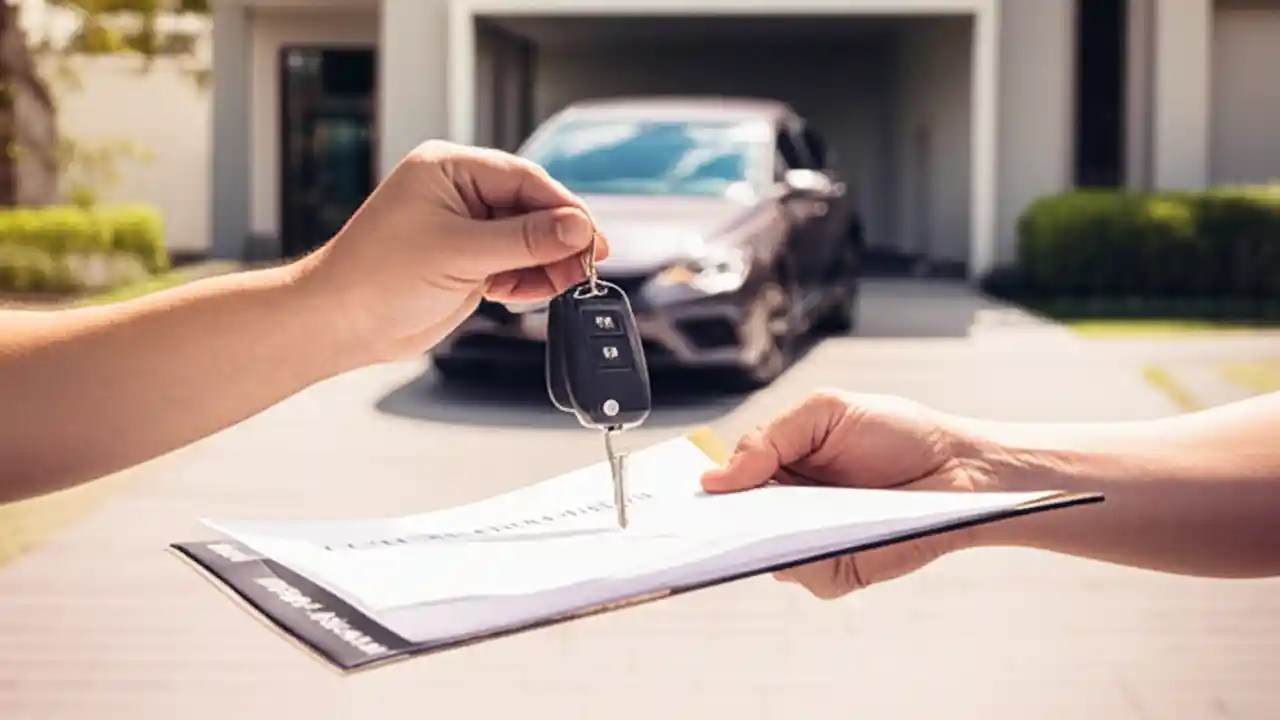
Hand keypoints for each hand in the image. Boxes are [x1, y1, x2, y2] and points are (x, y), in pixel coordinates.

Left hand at [298, 140, 607, 362]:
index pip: (524, 180)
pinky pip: (514, 264)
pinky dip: (529, 280)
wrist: (340, 324)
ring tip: (566, 284)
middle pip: (531, 209)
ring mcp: (463, 229)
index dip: (564, 209)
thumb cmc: (377, 277)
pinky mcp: (466, 262)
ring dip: (548, 263)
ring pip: (526, 240)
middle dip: (559, 240)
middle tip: (589, 266)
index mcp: (449, 169)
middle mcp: (458, 193)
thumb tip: (578, 228)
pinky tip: (533, 292)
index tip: (592, 237)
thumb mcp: (461, 253)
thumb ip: (524, 241)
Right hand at [701, 391, 994, 598]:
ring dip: (758, 539)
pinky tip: (815, 534)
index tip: (679, 496)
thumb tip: (714, 478)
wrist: (960, 466)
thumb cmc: (897, 432)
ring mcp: (809, 543)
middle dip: (714, 523)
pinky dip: (802, 556)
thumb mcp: (825, 412)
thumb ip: (768, 439)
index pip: (723, 485)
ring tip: (765, 518)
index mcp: (776, 467)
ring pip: (761, 553)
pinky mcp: (837, 570)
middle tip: (699, 518)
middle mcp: (785, 510)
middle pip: (732, 526)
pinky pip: (801, 573)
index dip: (701, 491)